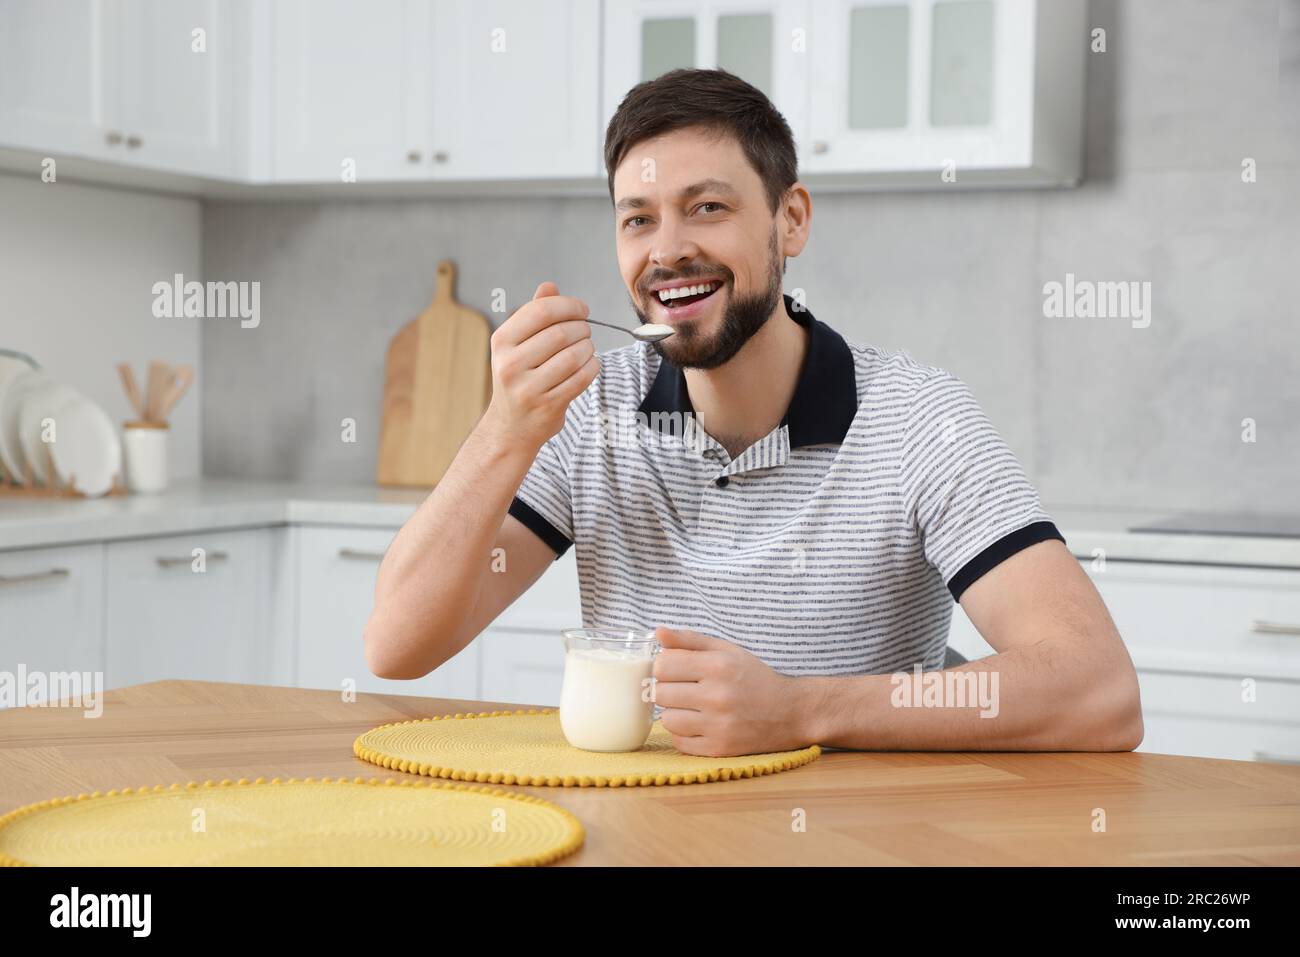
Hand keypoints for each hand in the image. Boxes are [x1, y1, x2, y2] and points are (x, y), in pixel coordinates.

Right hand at [481, 281, 599, 449]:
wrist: (511, 427)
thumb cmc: (519, 378)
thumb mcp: (516, 345)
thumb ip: (533, 314)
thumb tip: (549, 286)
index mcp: (501, 341)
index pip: (541, 311)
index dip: (569, 305)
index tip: (582, 310)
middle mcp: (510, 364)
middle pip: (561, 332)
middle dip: (582, 328)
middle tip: (586, 332)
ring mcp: (528, 387)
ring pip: (574, 355)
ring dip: (589, 348)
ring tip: (587, 348)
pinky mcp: (548, 405)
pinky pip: (581, 378)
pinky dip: (592, 367)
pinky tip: (589, 364)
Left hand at [651, 626, 815, 755]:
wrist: (790, 712)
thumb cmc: (754, 677)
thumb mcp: (727, 650)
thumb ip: (690, 640)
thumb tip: (658, 632)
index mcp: (718, 666)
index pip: (662, 665)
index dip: (665, 666)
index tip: (676, 669)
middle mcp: (718, 696)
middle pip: (660, 693)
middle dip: (668, 689)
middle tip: (685, 689)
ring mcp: (719, 725)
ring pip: (667, 719)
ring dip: (675, 713)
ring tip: (693, 707)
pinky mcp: (719, 749)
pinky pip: (679, 742)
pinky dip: (684, 733)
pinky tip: (700, 724)